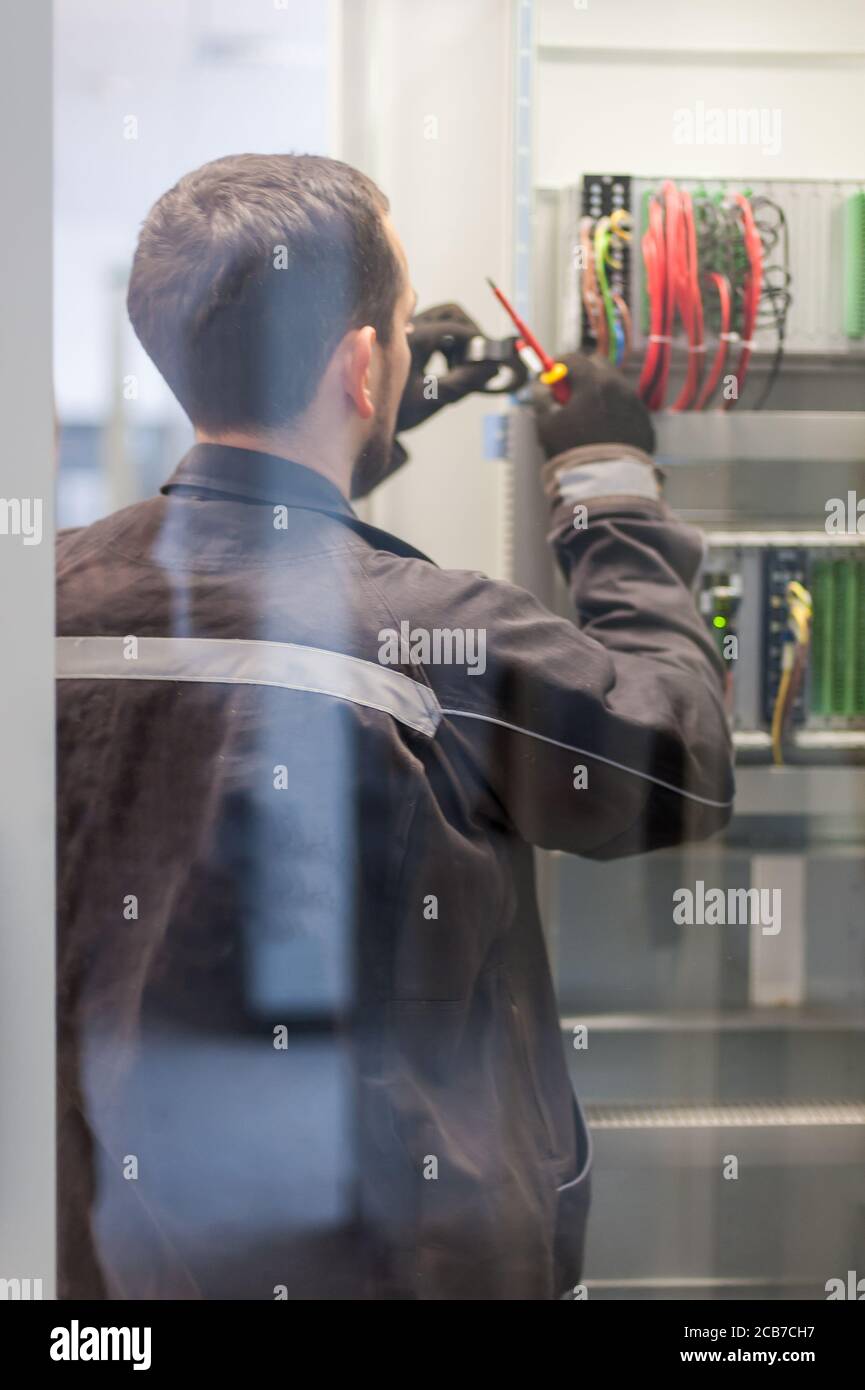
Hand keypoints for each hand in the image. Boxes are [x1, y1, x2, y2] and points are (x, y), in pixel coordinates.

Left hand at [396, 303, 497, 432]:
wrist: (367, 418)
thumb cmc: (397, 410)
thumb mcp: (434, 397)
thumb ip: (465, 382)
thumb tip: (493, 369)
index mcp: (416, 338)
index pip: (457, 328)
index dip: (479, 344)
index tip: (490, 362)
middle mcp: (412, 328)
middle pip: (452, 313)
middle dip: (470, 333)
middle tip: (477, 360)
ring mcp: (410, 332)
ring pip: (445, 319)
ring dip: (460, 339)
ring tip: (460, 368)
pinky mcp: (410, 340)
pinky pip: (437, 331)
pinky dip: (449, 345)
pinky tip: (448, 368)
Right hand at [531, 351, 656, 460]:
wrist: (607, 482)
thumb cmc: (574, 452)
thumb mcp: (547, 425)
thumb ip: (542, 399)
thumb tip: (542, 386)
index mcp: (593, 382)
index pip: (573, 358)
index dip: (558, 364)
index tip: (550, 374)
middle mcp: (618, 386)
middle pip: (598, 365)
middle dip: (582, 373)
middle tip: (569, 393)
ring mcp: (635, 403)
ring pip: (614, 386)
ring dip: (599, 393)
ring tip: (587, 417)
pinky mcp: (644, 421)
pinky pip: (626, 407)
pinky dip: (614, 412)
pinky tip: (604, 431)